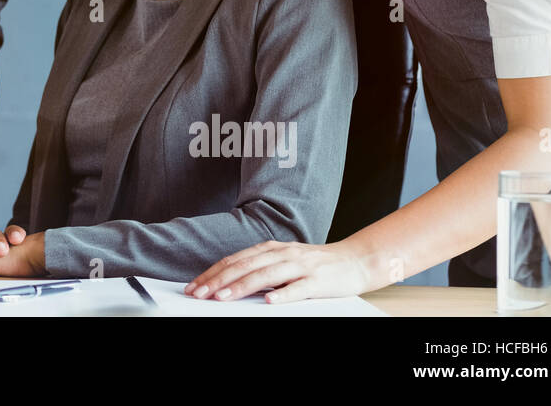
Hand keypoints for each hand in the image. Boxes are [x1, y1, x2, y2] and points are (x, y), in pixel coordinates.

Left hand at [184, 239, 374, 303]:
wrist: (356, 260)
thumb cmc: (315, 264)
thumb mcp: (284, 261)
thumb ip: (260, 268)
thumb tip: (228, 281)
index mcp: (271, 249)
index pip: (235, 260)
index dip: (212, 273)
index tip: (194, 286)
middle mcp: (282, 254)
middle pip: (244, 266)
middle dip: (218, 281)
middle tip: (198, 294)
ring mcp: (300, 266)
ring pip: (265, 275)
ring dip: (241, 286)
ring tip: (222, 297)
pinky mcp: (318, 281)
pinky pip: (298, 288)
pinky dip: (282, 295)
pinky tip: (268, 302)